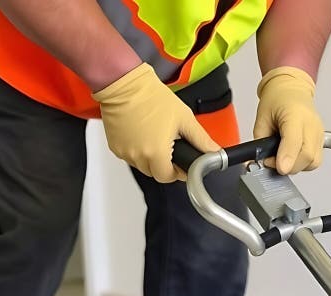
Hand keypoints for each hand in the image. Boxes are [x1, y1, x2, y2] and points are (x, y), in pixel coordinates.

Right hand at [92, 63, 218, 182]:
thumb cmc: (151, 97)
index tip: (180, 163)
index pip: (168, 178)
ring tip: (155, 137)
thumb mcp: (184, 118)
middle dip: (164, 164)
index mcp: (157, 153)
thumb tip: (215, 153)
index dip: (176, 172)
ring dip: (150, 157)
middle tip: (169, 146)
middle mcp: (138, 156)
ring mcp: (124, 151)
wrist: (124, 82)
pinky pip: (129, 155)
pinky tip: (141, 134)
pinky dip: (136, 150)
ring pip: (142, 165)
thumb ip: (201, 140)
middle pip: (155, 173)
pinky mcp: (114, 145)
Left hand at [254, 66, 323, 174]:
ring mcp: (319, 133)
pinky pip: (315, 160)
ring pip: (313, 161)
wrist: (291, 89)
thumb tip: (262, 163)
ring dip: (297, 166)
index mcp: (294, 113)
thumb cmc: (276, 100)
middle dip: (289, 166)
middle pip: (307, 156)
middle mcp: (311, 124)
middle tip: (273, 162)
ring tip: (284, 157)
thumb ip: (261, 143)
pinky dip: (303, 164)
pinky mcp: (321, 140)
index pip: (295, 141)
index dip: (287, 158)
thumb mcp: (261, 118)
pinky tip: (293, 156)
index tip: (279, 168)